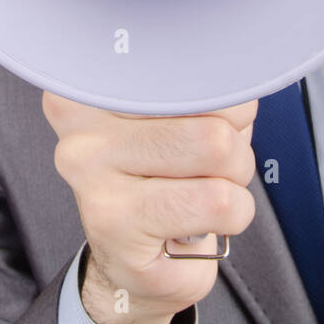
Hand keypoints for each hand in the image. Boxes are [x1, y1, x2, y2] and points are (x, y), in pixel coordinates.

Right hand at [42, 92, 257, 323]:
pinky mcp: (114, 221)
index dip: (223, 94)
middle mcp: (82, 119)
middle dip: (234, 143)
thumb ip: (204, 91)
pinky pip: (217, 201)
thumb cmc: (164, 180)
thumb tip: (241, 84)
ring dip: (234, 180)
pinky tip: (202, 222)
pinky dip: (234, 213)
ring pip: (216, 146)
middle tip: (210, 168)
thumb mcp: (180, 120)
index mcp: (96, 81)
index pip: (187, 60)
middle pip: (208, 101)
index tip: (212, 119)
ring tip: (205, 193)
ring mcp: (91, 171)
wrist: (132, 262)